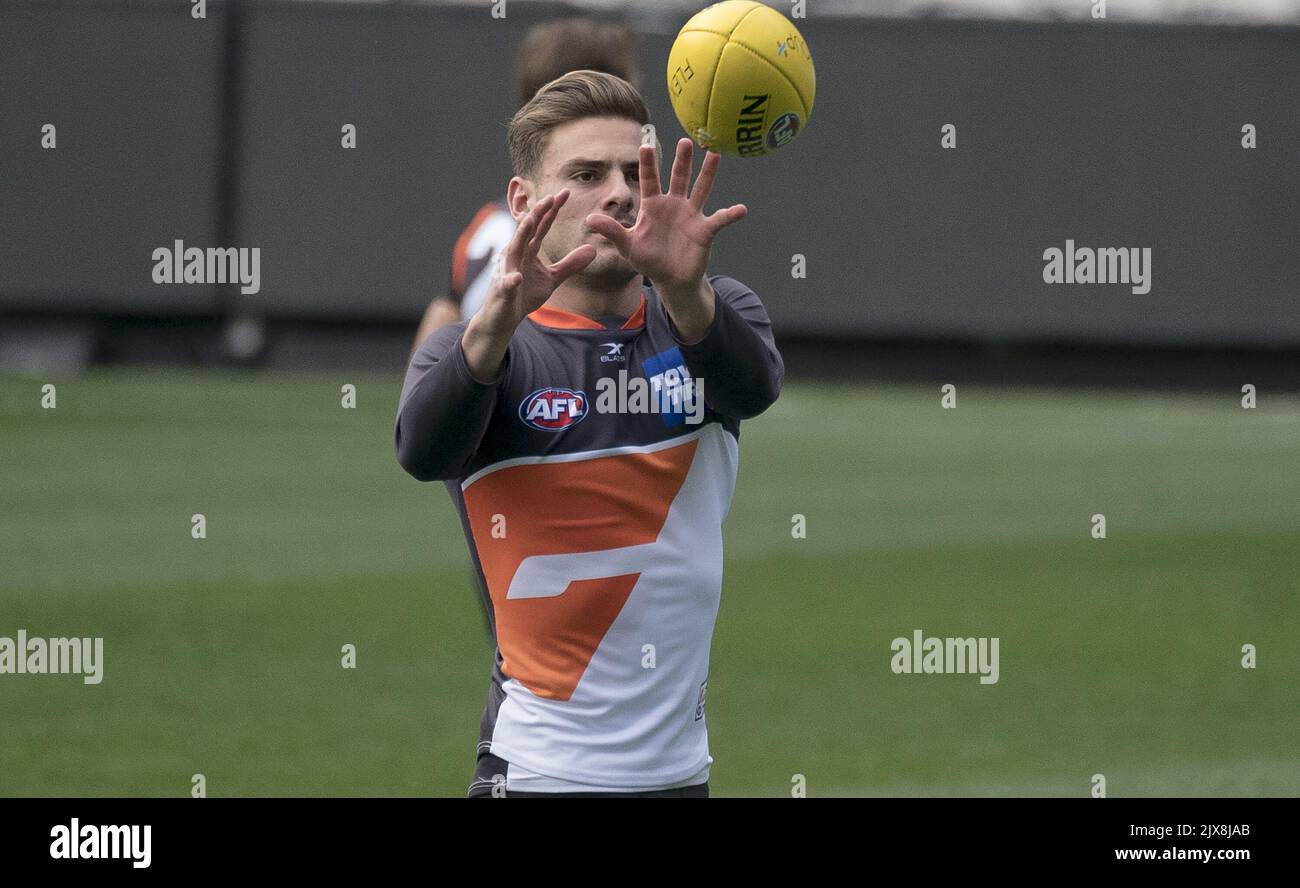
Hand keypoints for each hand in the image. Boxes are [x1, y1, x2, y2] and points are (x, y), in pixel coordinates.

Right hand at [481, 189, 595, 331]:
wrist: (504, 317)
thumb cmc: (525, 294)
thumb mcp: (552, 278)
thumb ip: (570, 264)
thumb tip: (592, 250)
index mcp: (529, 249)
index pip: (542, 225)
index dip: (553, 209)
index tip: (566, 192)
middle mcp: (516, 255)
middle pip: (528, 230)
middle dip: (538, 213)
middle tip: (550, 196)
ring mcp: (507, 271)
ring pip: (513, 249)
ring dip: (520, 234)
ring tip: (529, 220)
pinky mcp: (502, 290)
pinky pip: (506, 284)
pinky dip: (510, 280)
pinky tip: (516, 277)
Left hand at [585, 138, 746, 293]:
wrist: (671, 279)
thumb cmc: (649, 260)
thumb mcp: (628, 246)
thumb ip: (612, 231)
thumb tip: (589, 220)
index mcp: (653, 205)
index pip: (649, 179)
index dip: (647, 164)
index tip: (645, 145)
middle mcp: (673, 204)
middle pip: (678, 177)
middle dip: (681, 160)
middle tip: (685, 142)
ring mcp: (691, 214)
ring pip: (701, 188)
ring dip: (708, 172)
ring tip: (715, 153)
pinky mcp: (705, 230)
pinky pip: (720, 219)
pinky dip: (730, 214)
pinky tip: (741, 209)